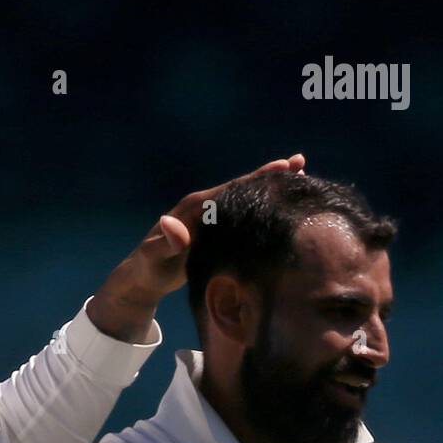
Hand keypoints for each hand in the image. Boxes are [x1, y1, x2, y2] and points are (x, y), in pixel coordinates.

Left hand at [86, 153, 305, 340]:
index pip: (230, 189)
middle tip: (301, 163)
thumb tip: (172, 226)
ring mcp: (209, 219)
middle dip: (270, 176)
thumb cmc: (147, 270)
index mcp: (193, 209)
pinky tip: (278, 207)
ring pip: (244, 199)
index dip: (257, 179)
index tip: (282, 167)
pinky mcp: (213, 231)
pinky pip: (241, 215)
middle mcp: (203, 208)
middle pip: (242, 188)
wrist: (141, 279)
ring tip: (299, 177)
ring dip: (270, 189)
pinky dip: (260, 208)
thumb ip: (163, 244)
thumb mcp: (153, 258)